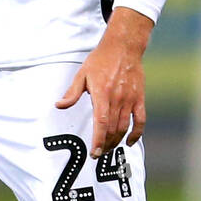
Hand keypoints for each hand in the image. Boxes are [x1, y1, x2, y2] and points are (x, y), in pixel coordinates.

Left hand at [55, 7, 152, 156]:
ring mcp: (130, 99)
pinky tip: (129, 142)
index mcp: (102, 93)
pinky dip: (136, 133)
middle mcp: (117, 98)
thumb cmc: (100, 60)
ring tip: (109, 148)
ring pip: (125, 127)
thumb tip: (59, 105)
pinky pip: (140, 120)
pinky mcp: (139, 98)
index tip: (94, 153)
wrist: (124, 47)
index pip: (101, 123)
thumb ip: (72, 93)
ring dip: (117, 141)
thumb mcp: (82, 74)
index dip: (98, 140)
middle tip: (98, 153)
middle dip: (105, 145)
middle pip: (113, 129)